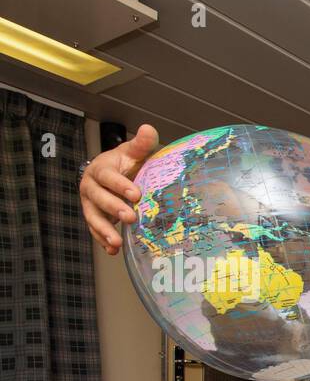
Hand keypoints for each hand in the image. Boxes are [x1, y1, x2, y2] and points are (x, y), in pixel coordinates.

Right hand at [79, 123, 158, 254]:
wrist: (115, 175)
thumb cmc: (125, 164)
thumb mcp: (133, 153)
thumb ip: (141, 144)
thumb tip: (148, 129)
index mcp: (100, 169)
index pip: (108, 176)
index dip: (120, 185)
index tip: (136, 194)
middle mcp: (91, 187)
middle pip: (98, 198)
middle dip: (113, 208)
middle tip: (131, 217)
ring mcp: (91, 204)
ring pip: (93, 217)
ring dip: (104, 230)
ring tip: (117, 242)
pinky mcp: (95, 218)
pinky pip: (96, 231)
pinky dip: (103, 241)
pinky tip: (113, 251)